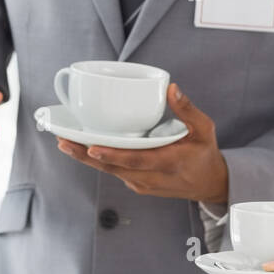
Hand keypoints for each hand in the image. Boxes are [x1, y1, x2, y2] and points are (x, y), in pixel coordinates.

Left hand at [55, 83, 227, 202]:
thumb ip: (187, 109)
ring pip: (110, 171)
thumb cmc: (204, 154)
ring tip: (65, 143)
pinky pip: (114, 172)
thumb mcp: (204, 129)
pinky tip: (82, 148)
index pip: (135, 160)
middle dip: (85, 155)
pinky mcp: (137, 185)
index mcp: (168, 162)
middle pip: (113, 168)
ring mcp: (142, 184)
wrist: (209, 184)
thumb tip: (171, 88)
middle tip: (63, 141)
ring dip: (86, 158)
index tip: (91, 147)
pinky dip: (98, 161)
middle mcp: (151, 177)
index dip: (112, 154)